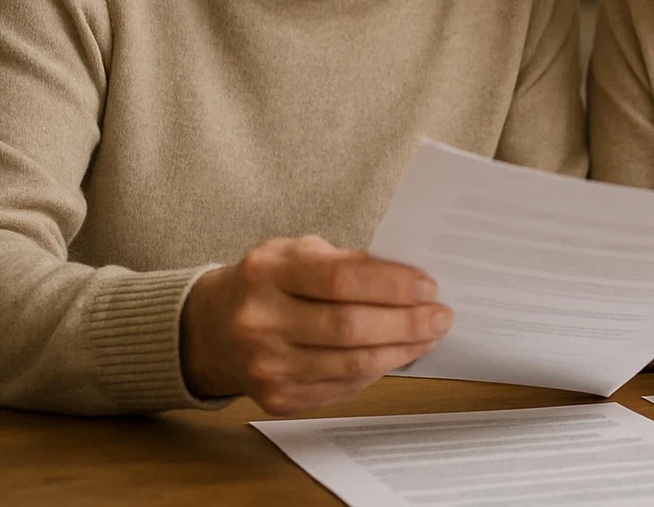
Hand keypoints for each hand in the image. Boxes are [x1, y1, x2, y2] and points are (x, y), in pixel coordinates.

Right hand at [180, 235, 450, 414]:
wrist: (211, 329)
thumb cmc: (268, 282)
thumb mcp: (296, 253)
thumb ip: (346, 261)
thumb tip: (409, 278)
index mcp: (267, 273)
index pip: (340, 279)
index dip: (391, 285)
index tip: (429, 286)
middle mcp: (260, 322)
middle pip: (350, 328)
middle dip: (406, 323)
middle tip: (442, 315)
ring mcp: (266, 367)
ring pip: (351, 364)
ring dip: (401, 350)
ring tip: (430, 334)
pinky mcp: (278, 399)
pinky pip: (343, 387)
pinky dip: (377, 370)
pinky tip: (397, 354)